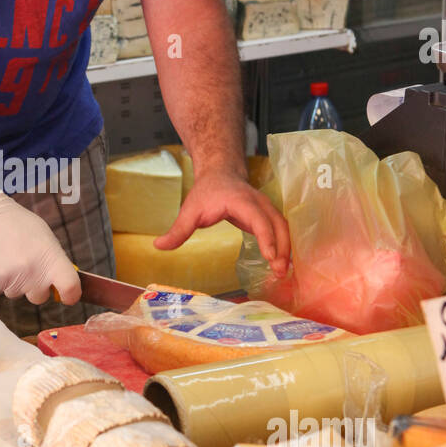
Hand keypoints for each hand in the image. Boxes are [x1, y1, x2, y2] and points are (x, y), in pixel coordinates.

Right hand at [0, 192, 81, 303]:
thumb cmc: (16, 224)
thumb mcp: (44, 237)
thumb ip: (54, 261)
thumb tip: (63, 283)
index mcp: (50, 258)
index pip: (70, 288)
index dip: (71, 295)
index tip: (67, 296)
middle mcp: (33, 272)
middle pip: (40, 297)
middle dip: (35, 287)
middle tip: (25, 265)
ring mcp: (11, 280)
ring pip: (17, 294)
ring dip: (14, 282)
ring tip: (6, 257)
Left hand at [155, 169, 290, 275]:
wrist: (221, 173)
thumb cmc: (207, 192)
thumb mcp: (189, 210)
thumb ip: (178, 230)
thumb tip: (159, 246)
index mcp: (241, 201)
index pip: (258, 219)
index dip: (266, 237)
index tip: (270, 256)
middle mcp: (259, 203)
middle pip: (278, 224)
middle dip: (282, 247)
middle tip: (279, 271)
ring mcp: (266, 208)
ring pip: (283, 227)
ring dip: (286, 249)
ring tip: (282, 272)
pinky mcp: (268, 215)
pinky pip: (281, 230)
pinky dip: (284, 246)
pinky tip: (281, 264)